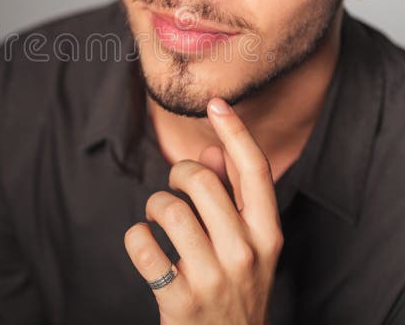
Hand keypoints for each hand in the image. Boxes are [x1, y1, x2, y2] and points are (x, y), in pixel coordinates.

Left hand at [124, 98, 282, 324]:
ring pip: (169, 209)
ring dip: (155, 206)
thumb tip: (213, 152)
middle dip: (179, 174)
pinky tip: (146, 244)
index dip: (236, 131)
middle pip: (200, 181)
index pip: (255, 170)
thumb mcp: (249, 245)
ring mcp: (213, 278)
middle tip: (176, 188)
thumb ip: (233, 198)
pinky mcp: (180, 301)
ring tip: (159, 219)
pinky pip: (143, 247)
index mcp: (268, 234)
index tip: (217, 103)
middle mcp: (245, 253)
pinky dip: (136, 238)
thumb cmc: (238, 289)